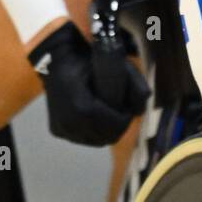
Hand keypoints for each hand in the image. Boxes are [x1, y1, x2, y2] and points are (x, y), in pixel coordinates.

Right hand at [28, 21, 148, 146]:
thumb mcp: (113, 64)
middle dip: (118, 126)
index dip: (125, 119)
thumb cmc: (86, 60)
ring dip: (106, 131)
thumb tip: (146, 99)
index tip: (129, 108)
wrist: (55, 61)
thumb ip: (133, 80)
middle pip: (105, 137)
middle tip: (122, 111)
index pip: (113, 125)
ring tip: (110, 113)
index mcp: (80, 107)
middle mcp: (68, 122)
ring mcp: (61, 128)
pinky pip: (83, 139)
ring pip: (95, 141)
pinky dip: (94, 132)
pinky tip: (96, 118)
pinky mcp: (57, 131)